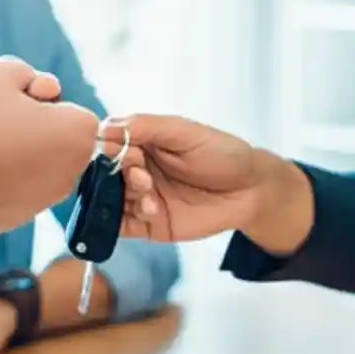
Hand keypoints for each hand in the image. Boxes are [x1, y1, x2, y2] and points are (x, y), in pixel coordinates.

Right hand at [0, 57, 98, 234]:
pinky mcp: (14, 219)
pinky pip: (9, 184)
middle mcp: (69, 175)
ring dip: (6, 148)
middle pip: (52, 137)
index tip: (13, 101)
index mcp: (76, 137)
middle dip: (26, 124)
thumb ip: (26, 74)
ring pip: (29, 160)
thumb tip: (45, 91)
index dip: (41, 98)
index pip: (72, 110)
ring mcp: (41, 201)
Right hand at [111, 114, 314, 254]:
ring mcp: (140, 198)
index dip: (107, 149)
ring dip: (126, 198)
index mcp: (141, 142)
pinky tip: (150, 212)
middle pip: (104, 174)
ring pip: (110, 201)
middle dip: (119, 176)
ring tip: (151, 198)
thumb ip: (146, 126)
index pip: (106, 143)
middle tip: (143, 177)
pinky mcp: (148, 225)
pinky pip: (122, 227)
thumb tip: (103, 128)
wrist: (250, 191)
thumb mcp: (185, 131)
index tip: (126, 152)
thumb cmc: (222, 153)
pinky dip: (123, 223)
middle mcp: (135, 170)